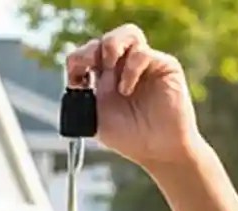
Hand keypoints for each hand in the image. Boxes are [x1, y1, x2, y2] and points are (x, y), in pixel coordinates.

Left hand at [66, 24, 204, 168]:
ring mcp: (143, 64)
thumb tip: (74, 83)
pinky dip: (130, 69)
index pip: (87, 54)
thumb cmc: (129, 137)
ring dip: (111, 46)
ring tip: (107, 66)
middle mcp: (123, 67)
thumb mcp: (95, 120)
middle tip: (89, 67)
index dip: (77, 61)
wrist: (158, 149)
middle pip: (106, 39)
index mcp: (103, 78)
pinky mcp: (163, 65)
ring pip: (127, 34)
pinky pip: (142, 53)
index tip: (74, 79)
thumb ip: (82, 100)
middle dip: (92, 50)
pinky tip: (127, 89)